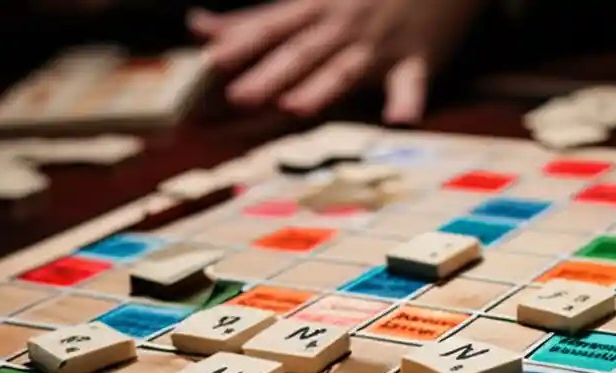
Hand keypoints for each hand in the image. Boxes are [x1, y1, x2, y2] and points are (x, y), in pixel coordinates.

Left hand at [188, 0, 489, 123]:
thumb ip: (254, 19)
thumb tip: (198, 27)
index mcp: (316, 7)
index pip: (271, 27)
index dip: (241, 43)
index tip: (209, 61)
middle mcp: (343, 27)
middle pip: (302, 51)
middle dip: (270, 73)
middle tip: (239, 96)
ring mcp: (379, 46)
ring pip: (346, 69)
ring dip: (322, 86)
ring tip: (297, 106)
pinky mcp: (417, 61)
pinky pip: (412, 84)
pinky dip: (406, 101)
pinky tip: (399, 119)